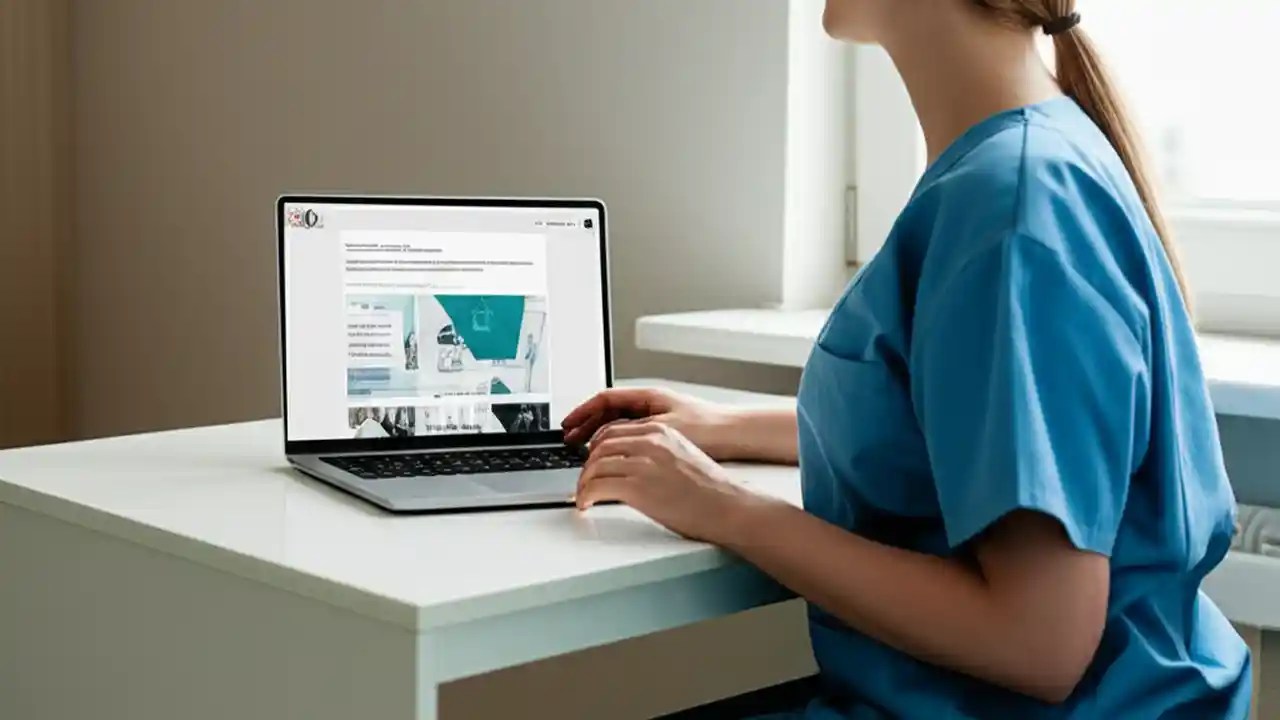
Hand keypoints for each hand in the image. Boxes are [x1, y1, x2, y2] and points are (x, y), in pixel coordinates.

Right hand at [562, 387, 739, 459]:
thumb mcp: (662, 430)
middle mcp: (651, 404)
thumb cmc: (708, 428)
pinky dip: (617, 444)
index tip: (568, 425)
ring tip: (585, 451)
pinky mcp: (664, 433)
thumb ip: (631, 433)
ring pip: (619, 424)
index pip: (605, 399)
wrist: (735, 435)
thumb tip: (604, 443)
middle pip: (609, 411)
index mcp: (648, 397)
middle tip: (570, 439)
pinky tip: (611, 459)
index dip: (583, 412)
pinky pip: (631, 435)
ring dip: (600, 435)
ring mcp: (657, 418)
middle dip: (587, 425)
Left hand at [575, 421, 758, 542]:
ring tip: (583, 496)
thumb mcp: (682, 455)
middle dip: (587, 466)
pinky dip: (585, 496)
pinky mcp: (637, 487)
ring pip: (595, 466)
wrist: (727, 507)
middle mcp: (649, 443)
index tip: (592, 460)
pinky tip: (586, 504)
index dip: (596, 447)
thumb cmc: (711, 490)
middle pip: (600, 446)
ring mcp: (642, 464)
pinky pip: (597, 487)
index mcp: (660, 432)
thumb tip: (632, 463)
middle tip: (584, 481)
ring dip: (583, 483)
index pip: (614, 431)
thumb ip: (656, 452)